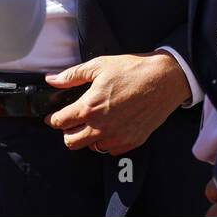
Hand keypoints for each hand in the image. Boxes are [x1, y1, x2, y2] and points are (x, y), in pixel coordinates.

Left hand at [44, 51, 191, 154]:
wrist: (164, 80)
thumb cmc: (133, 70)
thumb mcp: (98, 66)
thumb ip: (72, 75)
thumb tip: (52, 80)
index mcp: (89, 108)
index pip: (60, 122)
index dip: (53, 119)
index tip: (53, 117)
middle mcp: (101, 127)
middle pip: (71, 142)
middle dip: (67, 131)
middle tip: (72, 120)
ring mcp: (117, 137)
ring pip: (90, 148)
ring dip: (86, 137)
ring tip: (92, 122)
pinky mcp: (131, 142)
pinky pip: (110, 150)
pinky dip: (105, 141)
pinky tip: (109, 127)